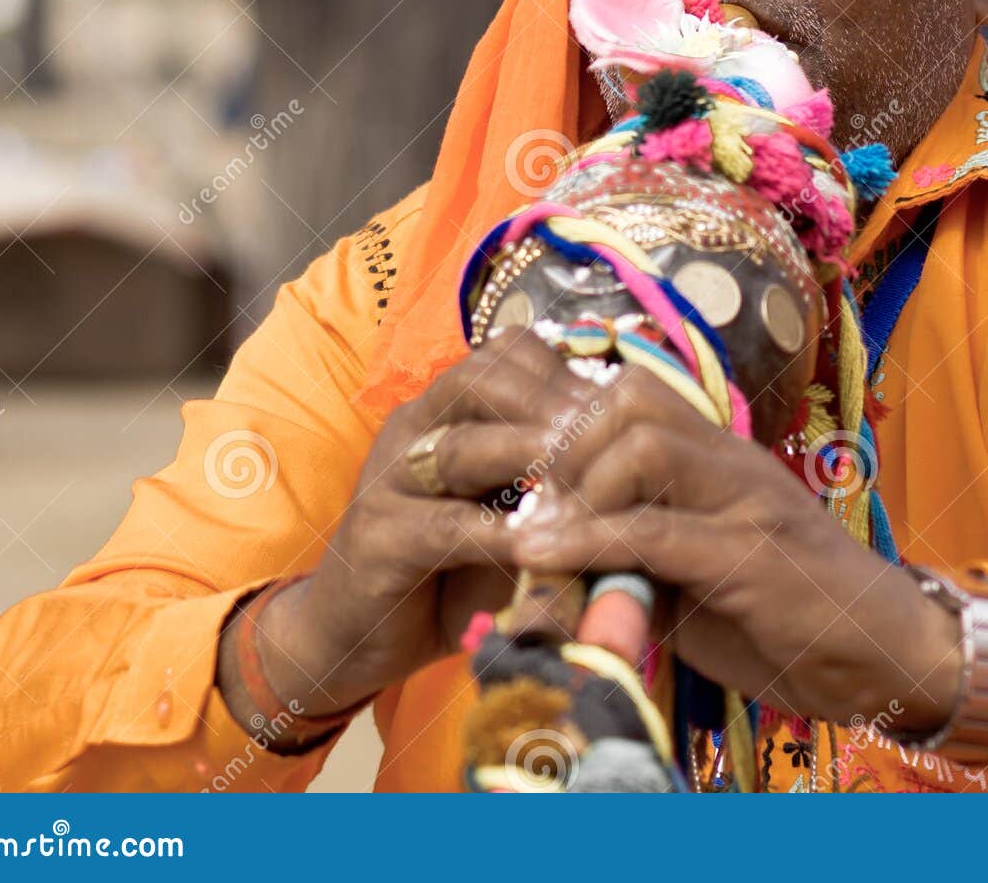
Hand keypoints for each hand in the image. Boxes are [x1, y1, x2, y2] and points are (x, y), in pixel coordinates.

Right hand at [217, 328, 605, 724]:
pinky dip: (498, 536)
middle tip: (613, 437)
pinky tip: (542, 546)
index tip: (623, 402)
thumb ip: (548, 478)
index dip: (566, 373)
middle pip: (485, 381)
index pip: (506, 354)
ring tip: (586, 482)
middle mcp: (414, 428)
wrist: (351, 633)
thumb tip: (636, 453)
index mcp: (445, 407)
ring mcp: (388, 479)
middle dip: (555, 406)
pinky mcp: (377, 539)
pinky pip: (444, 527)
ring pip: (464, 446)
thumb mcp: (502, 508)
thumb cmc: (446, 566)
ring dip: (531, 460)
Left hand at [506, 364, 966, 731]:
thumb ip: (636, 555)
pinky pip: (654, 534)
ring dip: (576, 491)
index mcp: (721, 457)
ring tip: (538, 538)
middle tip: (532, 504)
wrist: (885, 654)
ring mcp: (748, 502)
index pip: (635, 392)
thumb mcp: (698, 578)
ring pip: (642, 447)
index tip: (530, 482)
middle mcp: (734, 461)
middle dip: (566, 446)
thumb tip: (548, 556)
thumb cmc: (789, 618)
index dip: (570, 424)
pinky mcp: (753, 558)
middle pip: (632, 399)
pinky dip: (586, 542)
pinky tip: (541, 560)